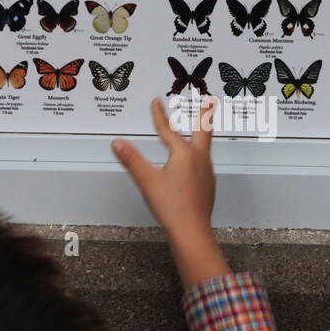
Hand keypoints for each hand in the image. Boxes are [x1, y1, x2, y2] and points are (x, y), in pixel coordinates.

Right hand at [112, 97, 229, 287]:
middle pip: (203, 130)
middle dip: (205, 114)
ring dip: (203, 134)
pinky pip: (204, 163)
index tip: (156, 101)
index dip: (159, 115)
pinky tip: (194, 163)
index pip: (167, 130)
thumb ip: (132, 160)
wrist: (191, 231)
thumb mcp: (147, 181)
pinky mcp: (208, 185)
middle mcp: (199, 159)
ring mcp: (206, 173)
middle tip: (211, 99)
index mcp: (184, 154)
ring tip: (202, 128)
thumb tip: (118, 143)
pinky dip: (199, 154)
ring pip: (205, 147)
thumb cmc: (171, 207)